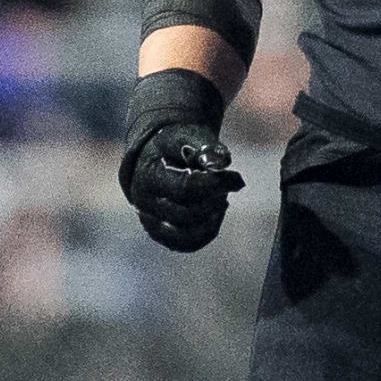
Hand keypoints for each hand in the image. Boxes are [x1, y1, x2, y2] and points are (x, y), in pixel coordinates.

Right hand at [121, 121, 241, 253]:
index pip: (185, 187)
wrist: (158, 157)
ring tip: (221, 199)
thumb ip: (204, 147)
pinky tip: (216, 213)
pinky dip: (207, 232)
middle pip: (187, 213)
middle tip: (228, 184)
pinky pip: (187, 244)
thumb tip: (222, 162)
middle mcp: (144, 203)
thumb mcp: (187, 136)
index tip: (236, 177)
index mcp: (148, 175)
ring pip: (186, 235)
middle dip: (214, 200)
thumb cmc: (175, 146)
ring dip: (211, 219)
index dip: (215, 184)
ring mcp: (150, 222)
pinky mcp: (161, 234)